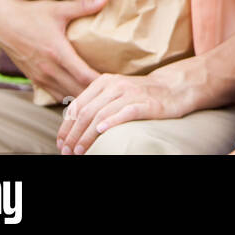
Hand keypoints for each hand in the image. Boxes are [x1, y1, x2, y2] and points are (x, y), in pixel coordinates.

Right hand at [0, 0, 105, 102]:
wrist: (2, 23)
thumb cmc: (31, 14)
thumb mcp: (57, 9)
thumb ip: (82, 6)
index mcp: (57, 53)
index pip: (84, 76)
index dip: (102, 82)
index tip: (117, 80)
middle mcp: (49, 69)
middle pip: (78, 91)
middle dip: (97, 93)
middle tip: (114, 90)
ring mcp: (40, 77)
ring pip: (66, 97)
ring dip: (83, 97)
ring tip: (102, 94)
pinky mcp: (34, 79)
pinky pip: (54, 96)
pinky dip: (68, 97)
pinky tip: (81, 94)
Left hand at [57, 71, 187, 153]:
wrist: (174, 87)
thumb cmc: (141, 94)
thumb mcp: (115, 93)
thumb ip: (96, 103)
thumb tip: (70, 125)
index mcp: (104, 82)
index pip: (77, 106)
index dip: (66, 127)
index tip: (61, 144)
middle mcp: (116, 85)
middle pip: (86, 112)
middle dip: (73, 135)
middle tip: (67, 152)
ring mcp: (131, 93)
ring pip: (101, 114)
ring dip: (87, 135)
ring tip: (79, 150)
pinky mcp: (146, 103)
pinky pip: (125, 112)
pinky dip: (111, 122)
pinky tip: (102, 131)